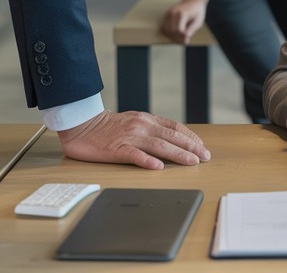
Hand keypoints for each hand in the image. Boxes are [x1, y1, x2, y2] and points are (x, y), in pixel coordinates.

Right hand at [57, 110, 210, 169]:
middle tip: (205, 157)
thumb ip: (151, 129)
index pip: (175, 128)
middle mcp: (141, 126)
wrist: (81, 124)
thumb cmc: (108, 126)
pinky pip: (134, 155)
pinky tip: (158, 167)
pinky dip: (147, 161)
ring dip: (177, 154)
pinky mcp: (116, 149)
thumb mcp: (134, 121)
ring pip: (159, 146)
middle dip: (191, 147)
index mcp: (147, 120)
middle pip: (171, 137)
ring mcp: (129, 137)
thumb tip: (172, 139)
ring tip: (191, 162)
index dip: (191, 137)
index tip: (202, 147)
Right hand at [160, 0, 206, 43]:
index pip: (179, 30)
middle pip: (171, 31)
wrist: (194, 0)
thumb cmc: (198, 11)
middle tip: (185, 41)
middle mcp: (173, 13)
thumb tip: (185, 39)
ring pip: (166, 30)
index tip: (188, 41)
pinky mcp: (166, 14)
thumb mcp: (198, 21)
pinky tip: (176, 34)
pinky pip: (164, 26)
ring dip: (172, 36)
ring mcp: (169, 13)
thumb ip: (191, 30)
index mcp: (182, 14)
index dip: (182, 38)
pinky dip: (169, 32)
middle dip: (177, 38)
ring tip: (181, 39)